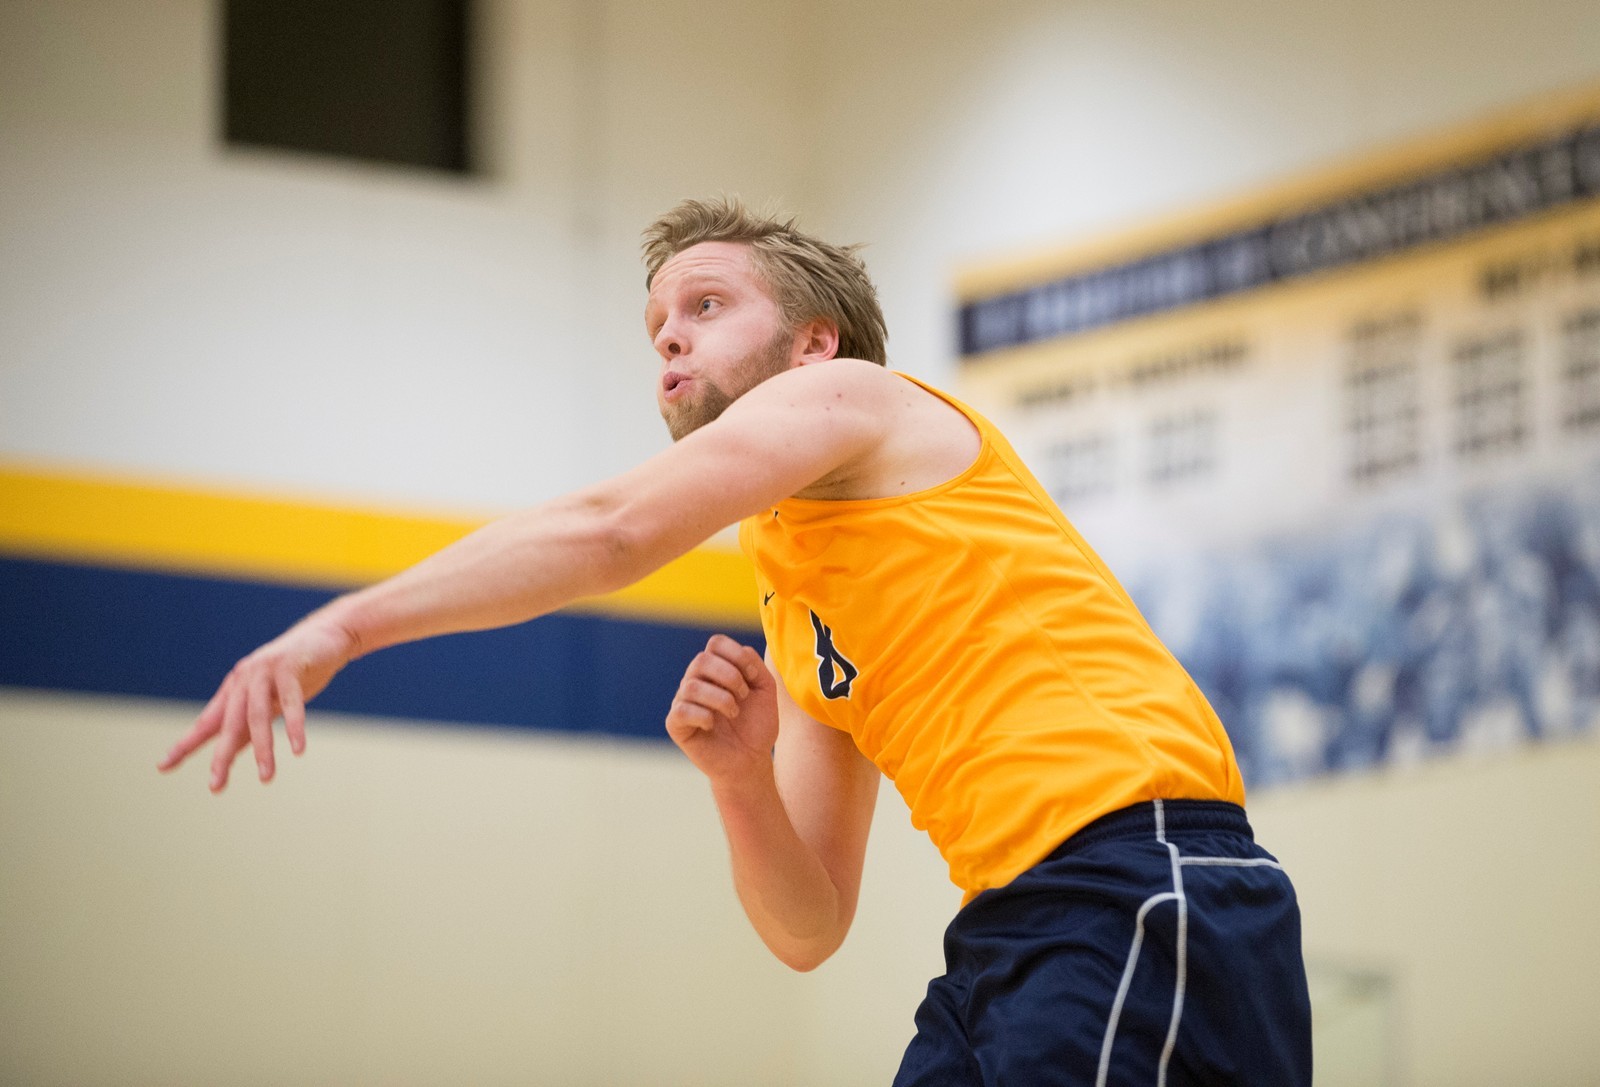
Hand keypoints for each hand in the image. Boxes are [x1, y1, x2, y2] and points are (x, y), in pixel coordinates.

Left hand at [158, 617, 357, 790]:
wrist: (327, 636)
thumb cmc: (295, 673)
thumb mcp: (269, 703)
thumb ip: (249, 725)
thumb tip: (227, 756)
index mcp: (234, 690)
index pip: (206, 722)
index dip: (185, 744)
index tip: (164, 766)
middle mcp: (243, 680)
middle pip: (229, 724)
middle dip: (221, 757)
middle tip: (216, 786)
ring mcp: (265, 672)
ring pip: (258, 716)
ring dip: (263, 749)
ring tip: (267, 778)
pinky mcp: (290, 668)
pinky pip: (292, 702)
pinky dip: (295, 727)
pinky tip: (297, 749)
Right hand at [665, 635, 778, 784]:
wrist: (751, 760)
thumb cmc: (756, 724)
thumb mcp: (765, 689)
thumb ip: (755, 664)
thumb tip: (740, 651)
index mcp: (716, 668)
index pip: (716, 643)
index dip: (737, 655)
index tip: (753, 677)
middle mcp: (696, 680)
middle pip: (701, 660)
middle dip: (729, 676)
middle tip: (744, 696)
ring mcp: (683, 701)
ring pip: (691, 686)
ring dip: (721, 699)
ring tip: (734, 713)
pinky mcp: (676, 724)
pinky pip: (681, 710)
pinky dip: (703, 716)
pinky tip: (712, 725)